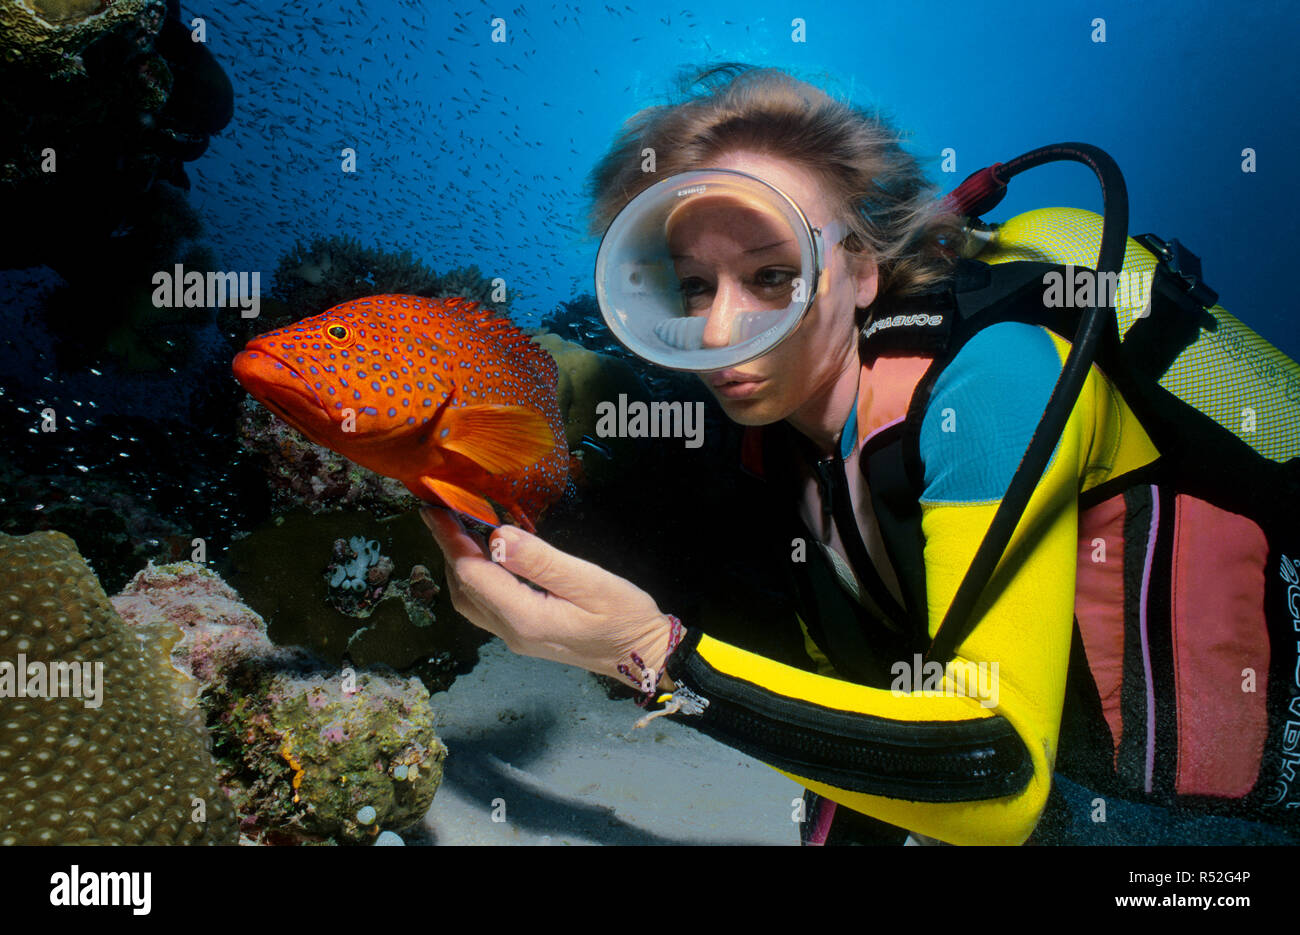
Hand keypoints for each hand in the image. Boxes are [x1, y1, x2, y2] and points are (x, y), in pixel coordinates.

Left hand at [421, 507, 676, 690]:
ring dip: (459, 565)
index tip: (436, 507)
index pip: (472, 574)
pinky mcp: (524, 635)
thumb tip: (497, 537)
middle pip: (463, 589)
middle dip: (448, 549)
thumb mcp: (590, 582)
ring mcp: (516, 638)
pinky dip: (476, 578)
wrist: (645, 656)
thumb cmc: (625, 616)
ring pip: (470, 600)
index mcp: (524, 618)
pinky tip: (486, 557)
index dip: (450, 539)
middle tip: (443, 511)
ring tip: (458, 529)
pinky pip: (485, 605)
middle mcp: (511, 632)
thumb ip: (541, 561)